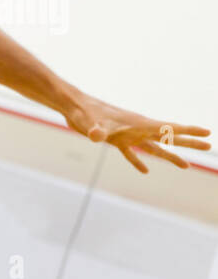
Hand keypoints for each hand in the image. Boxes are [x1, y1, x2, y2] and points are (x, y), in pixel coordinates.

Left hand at [64, 94, 211, 172]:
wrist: (73, 107)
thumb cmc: (83, 112)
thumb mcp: (91, 123)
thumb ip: (96, 130)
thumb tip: (97, 136)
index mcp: (138, 123)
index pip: (168, 128)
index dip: (188, 131)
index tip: (207, 133)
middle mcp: (136, 129)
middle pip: (168, 138)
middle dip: (188, 143)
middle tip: (209, 147)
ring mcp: (126, 135)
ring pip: (153, 148)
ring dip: (170, 156)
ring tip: (186, 165)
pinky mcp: (114, 140)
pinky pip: (130, 154)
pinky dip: (137, 162)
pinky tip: (145, 171)